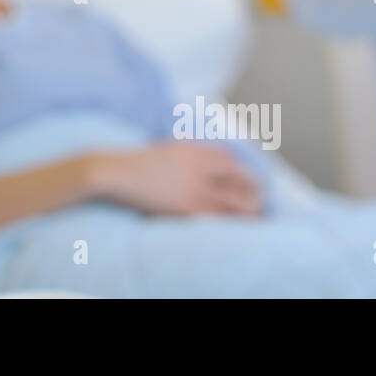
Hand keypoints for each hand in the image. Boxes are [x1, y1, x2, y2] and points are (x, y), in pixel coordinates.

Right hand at [85, 142, 262, 216]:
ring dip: (246, 211)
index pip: (231, 161)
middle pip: (238, 181)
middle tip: (258, 203)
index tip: (250, 183)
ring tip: (253, 219)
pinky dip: (226, 222)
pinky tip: (231, 227)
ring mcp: (193, 188)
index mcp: (194, 151)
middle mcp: (199, 168)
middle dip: (252, 193)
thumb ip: (189, 153)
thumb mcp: (168, 148)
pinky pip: (214, 217)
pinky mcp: (184, 207)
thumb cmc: (139, 161)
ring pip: (232, 202)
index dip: (244, 174)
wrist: (117, 173)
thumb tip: (207, 161)